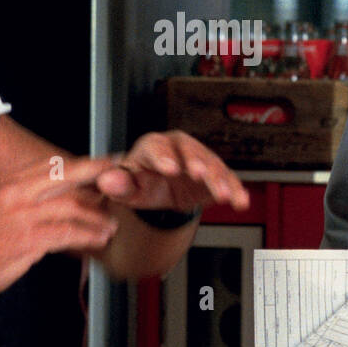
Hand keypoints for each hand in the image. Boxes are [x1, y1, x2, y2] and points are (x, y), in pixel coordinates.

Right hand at [0, 154, 120, 304]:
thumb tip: (58, 194)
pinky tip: (98, 240)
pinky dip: (88, 236)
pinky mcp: (29, 239)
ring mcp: (23, 214)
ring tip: (109, 225)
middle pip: (68, 176)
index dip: (85, 164)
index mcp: (9, 181)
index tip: (105, 162)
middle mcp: (16, 191)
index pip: (54, 165)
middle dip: (100, 179)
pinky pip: (69, 233)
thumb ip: (25, 197)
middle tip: (121, 183)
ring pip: (74, 206)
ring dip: (97, 217)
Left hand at [94, 130, 249, 213]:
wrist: (161, 190)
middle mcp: (178, 148)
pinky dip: (234, 190)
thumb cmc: (141, 184)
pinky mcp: (215, 174)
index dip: (163, 156)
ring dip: (219, 179)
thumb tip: (107, 181)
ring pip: (212, 165)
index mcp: (152, 147)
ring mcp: (199, 159)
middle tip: (200, 173)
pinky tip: (240, 200)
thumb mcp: (128, 188)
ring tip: (225, 194)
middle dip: (196, 161)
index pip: (156, 146)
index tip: (168, 168)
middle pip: (189, 150)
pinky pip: (226, 179)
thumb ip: (118, 186)